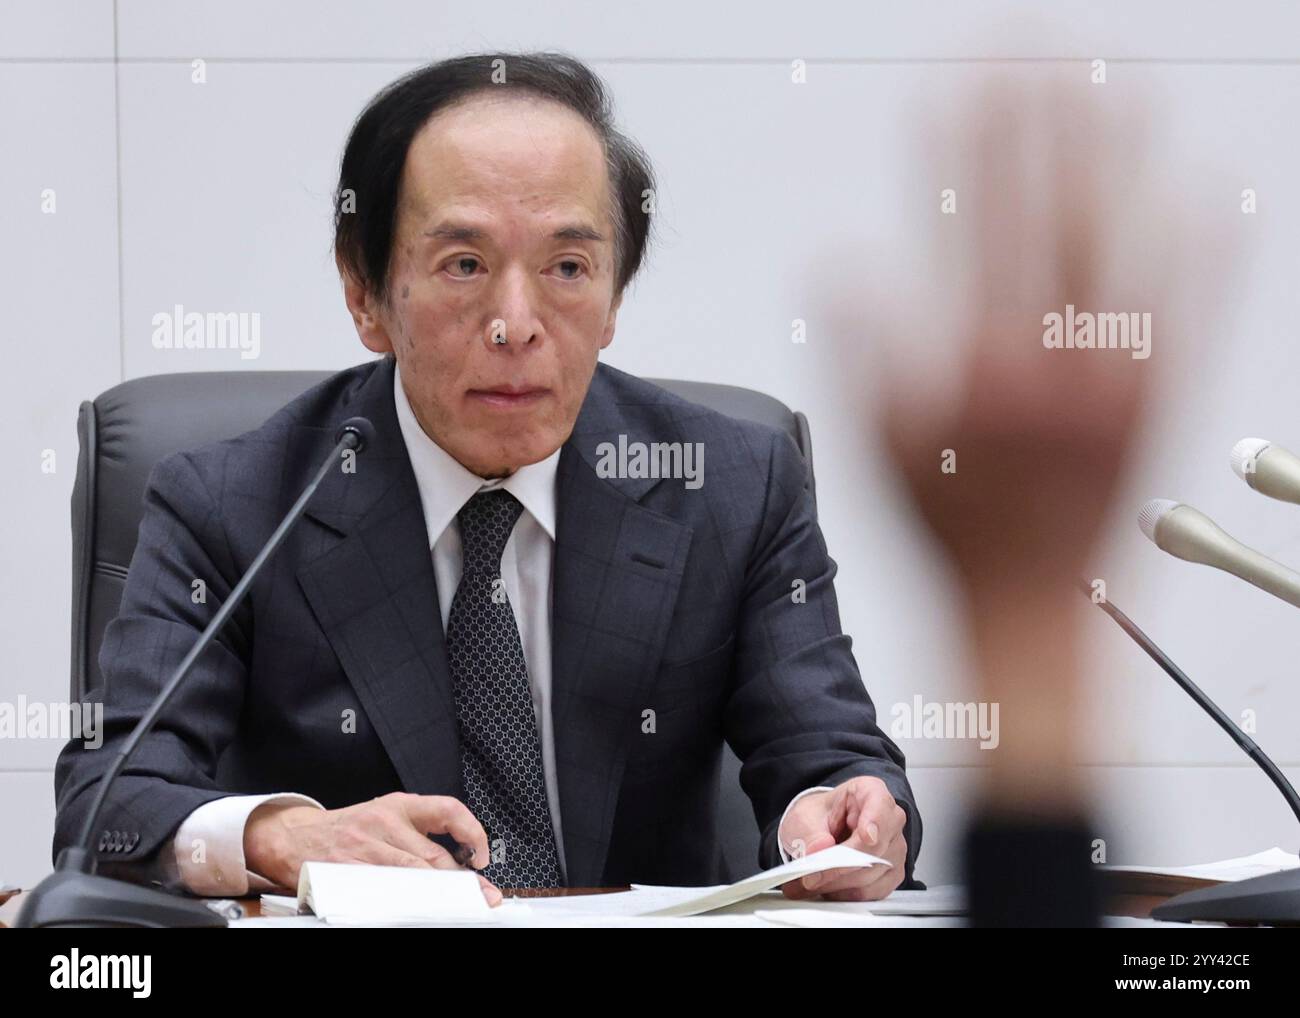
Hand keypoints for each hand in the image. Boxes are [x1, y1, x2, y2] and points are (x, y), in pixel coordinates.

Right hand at [244, 791, 501, 905]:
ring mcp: (364, 849)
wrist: (293, 836)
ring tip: (458, 908)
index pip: (447, 810)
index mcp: (398, 807)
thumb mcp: (384, 816)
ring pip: (412, 876)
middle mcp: (384, 823)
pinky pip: (382, 892)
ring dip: (439, 896)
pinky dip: (403, 904)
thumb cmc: (346, 829)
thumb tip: (459, 861)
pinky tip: (417, 911)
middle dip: (461, 881)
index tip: (482, 856)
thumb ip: (418, 833)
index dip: (472, 832)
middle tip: (481, 896)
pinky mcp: (347, 872)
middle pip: (432, 855)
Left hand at [777, 777, 906, 900]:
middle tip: (810, 876)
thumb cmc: (818, 817)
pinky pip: (872, 892)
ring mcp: (894, 847)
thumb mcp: (804, 817)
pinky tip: (827, 888)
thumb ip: (811, 833)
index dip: (873, 823)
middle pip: (874, 848)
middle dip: (839, 867)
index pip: (879, 806)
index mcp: (871, 792)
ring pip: (872, 874)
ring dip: (838, 884)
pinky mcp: (892, 874)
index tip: (865, 836)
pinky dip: (846, 894)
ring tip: (810, 883)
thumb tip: (820, 849)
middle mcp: (890, 819)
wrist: (820, 830)